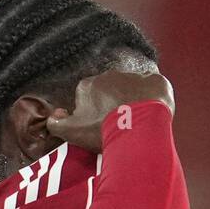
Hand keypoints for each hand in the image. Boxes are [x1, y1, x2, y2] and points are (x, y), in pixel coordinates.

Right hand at [45, 70, 174, 152]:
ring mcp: (135, 77)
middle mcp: (111, 76)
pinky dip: (155, 99)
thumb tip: (53, 117)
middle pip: (111, 91)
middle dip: (114, 105)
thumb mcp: (72, 132)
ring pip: (133, 89)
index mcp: (89, 86)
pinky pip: (155, 87)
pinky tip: (154, 114)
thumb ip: (56, 124)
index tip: (100, 127)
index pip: (89, 97)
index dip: (94, 113)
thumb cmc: (103, 131)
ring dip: (134, 102)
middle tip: (119, 127)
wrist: (136, 131)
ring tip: (138, 124)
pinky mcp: (156, 82)